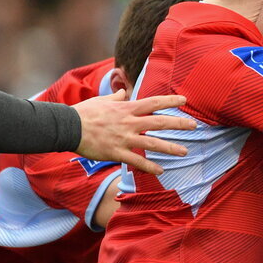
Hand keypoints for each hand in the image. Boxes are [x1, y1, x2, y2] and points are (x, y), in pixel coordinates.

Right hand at [73, 91, 195, 175]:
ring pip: (153, 143)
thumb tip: (122, 91)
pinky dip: (150, 167)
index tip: (184, 101)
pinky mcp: (117, 153)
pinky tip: (161, 171)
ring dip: (171, 148)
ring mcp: (124, 138)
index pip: (154, 102)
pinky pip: (137, 161)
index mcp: (127, 108)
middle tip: (194, 126)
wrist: (68, 127)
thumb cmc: (84, 113)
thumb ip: (116, 97)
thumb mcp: (102, 100)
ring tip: (185, 152)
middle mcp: (129, 123)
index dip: (170, 101)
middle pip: (160, 122)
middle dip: (179, 124)